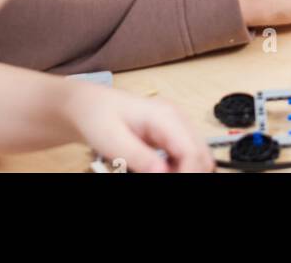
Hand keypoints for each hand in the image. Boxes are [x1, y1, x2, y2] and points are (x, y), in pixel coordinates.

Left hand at [67, 84, 213, 173]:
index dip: (187, 173)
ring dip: (184, 171)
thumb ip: (139, 157)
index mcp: (164, 116)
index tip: (172, 184)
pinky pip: (185, 156)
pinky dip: (178, 169)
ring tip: (160, 174)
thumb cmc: (98, 117)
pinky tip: (161, 171)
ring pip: (197, 157)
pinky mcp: (171, 134)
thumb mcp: (113, 141)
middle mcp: (176, 118)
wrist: (89, 106)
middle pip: (201, 155)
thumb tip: (163, 174)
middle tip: (164, 179)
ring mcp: (176, 126)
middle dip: (188, 172)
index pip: (191, 150)